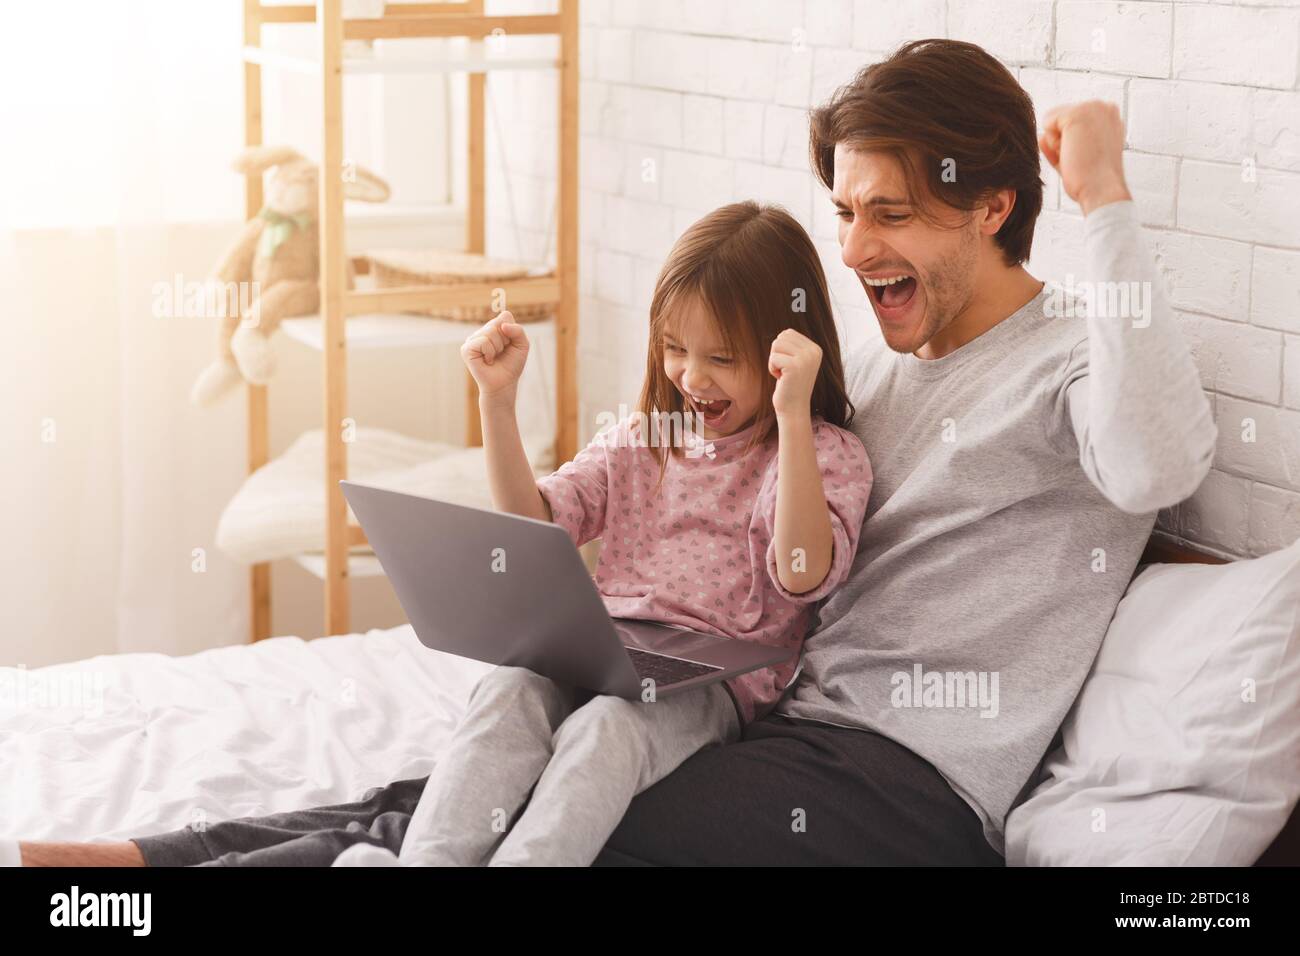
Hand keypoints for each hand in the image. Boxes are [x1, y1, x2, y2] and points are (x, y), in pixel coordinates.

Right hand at [462, 311, 528, 404]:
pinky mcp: (466, 349)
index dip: (511, 330)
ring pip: (490, 331)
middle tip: (501, 352)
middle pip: (498, 323)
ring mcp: (472, 339)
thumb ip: (518, 330)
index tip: (510, 343)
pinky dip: (490, 352)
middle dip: (505, 340)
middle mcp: (481, 332)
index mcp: (493, 328)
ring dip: (498, 347)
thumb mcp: (522, 345)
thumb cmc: (511, 365)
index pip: (505, 316)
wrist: (504, 384)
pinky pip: (483, 341)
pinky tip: (487, 361)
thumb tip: (503, 325)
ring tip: (494, 357)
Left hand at [768, 328, 821, 420]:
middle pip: (781, 337)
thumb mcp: (796, 361)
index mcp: (816, 348)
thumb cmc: (790, 385)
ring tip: (783, 374)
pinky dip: (772, 369)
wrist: (794, 408)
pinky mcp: (795, 366)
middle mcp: (814, 351)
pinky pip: (772, 358)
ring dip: (774, 361)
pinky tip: (781, 379)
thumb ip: (793, 346)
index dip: (782, 350)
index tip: (789, 366)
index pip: (788, 333)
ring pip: (776, 345)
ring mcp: (806, 358)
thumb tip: (784, 332)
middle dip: (777, 354)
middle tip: (785, 370)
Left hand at [1039, 100, 1131, 215]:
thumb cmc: (1094, 179)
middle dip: (1063, 142)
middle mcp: (1102, 106)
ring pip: (1053, 122)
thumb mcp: (1080, 157)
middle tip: (1082, 158)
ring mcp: (1090, 107)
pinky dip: (1052, 143)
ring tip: (1078, 156)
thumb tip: (1041, 137)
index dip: (1070, 143)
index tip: (1086, 157)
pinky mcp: (1076, 114)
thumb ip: (1063, 144)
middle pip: (1060, 120)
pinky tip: (1070, 152)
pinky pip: (1046, 124)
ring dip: (1057, 144)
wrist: (1101, 189)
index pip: (1072, 122)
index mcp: (1108, 116)